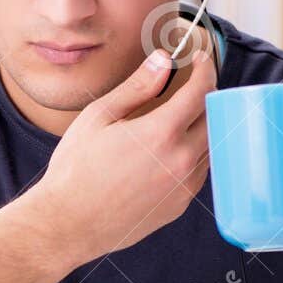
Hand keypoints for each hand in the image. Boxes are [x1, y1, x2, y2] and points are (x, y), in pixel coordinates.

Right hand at [31, 48, 216, 266]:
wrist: (68, 223)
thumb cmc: (75, 170)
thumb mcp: (99, 117)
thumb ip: (137, 87)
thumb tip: (163, 61)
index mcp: (161, 134)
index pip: (201, 92)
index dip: (205, 69)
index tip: (200, 60)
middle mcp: (180, 161)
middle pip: (213, 118)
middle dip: (206, 96)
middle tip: (192, 85)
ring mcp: (183, 186)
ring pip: (211, 147)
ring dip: (203, 126)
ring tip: (182, 117)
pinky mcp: (179, 205)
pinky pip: (198, 172)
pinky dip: (193, 154)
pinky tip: (171, 150)